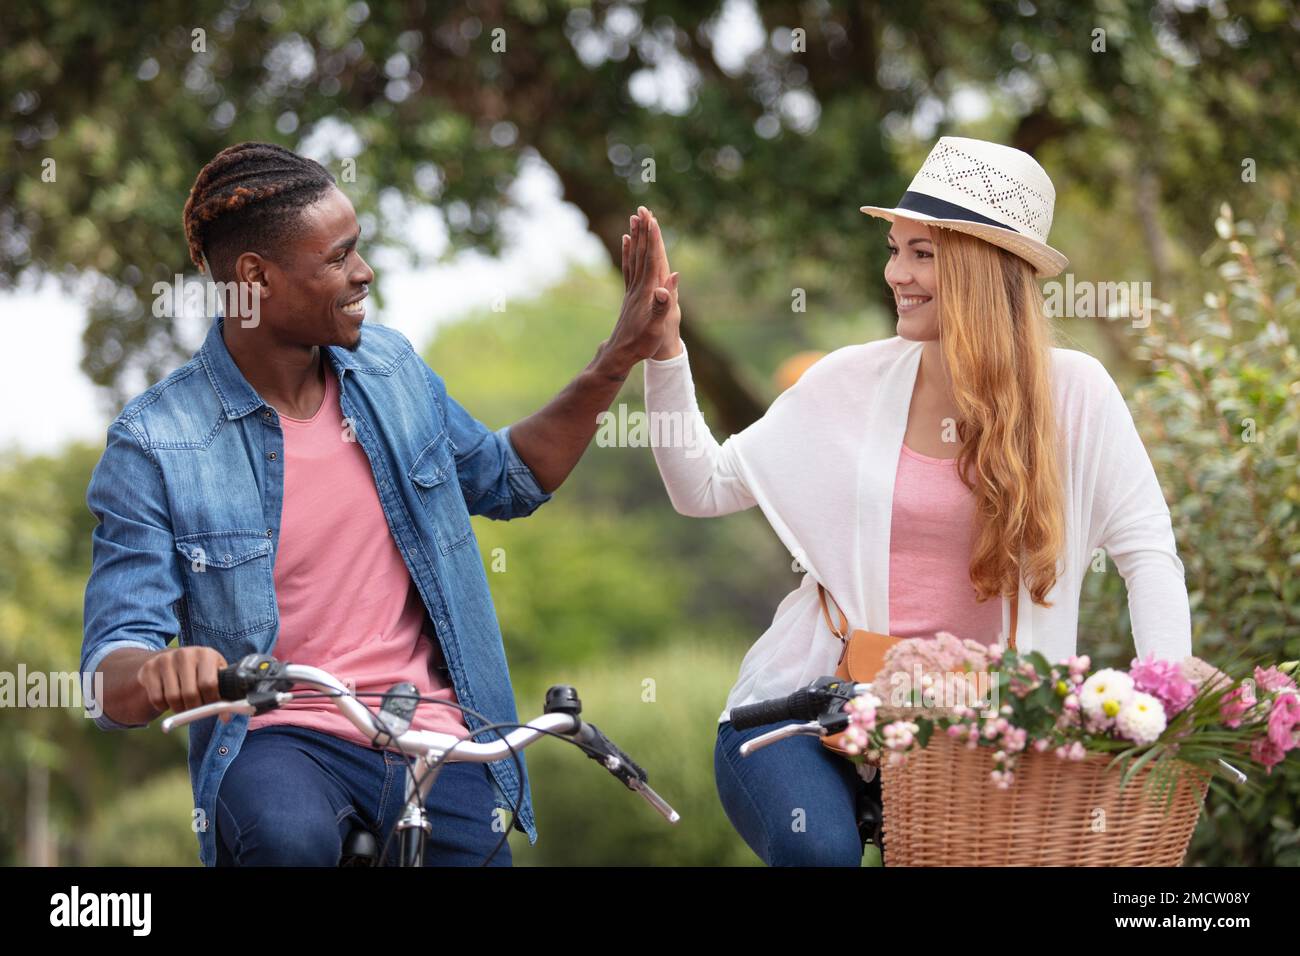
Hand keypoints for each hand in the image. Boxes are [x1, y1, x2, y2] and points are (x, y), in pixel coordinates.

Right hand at [137, 646, 231, 722]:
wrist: (172, 660)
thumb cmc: (200, 672)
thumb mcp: (214, 676)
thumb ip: (222, 695)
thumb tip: (226, 718)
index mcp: (206, 654)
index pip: (208, 684)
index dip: (210, 701)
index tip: (210, 706)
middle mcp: (185, 653)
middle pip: (190, 694)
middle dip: (194, 708)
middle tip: (195, 708)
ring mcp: (165, 659)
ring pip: (172, 698)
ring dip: (178, 708)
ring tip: (183, 703)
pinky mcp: (149, 668)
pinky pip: (156, 699)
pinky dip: (163, 706)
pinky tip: (168, 699)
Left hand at [603, 206, 679, 373]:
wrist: (620, 354)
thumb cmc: (641, 343)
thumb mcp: (655, 328)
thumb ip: (662, 306)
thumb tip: (669, 284)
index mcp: (646, 292)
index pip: (650, 261)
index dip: (652, 240)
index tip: (652, 220)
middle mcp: (637, 287)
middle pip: (640, 254)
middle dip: (642, 231)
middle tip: (642, 210)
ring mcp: (631, 290)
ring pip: (633, 257)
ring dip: (635, 237)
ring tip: (634, 218)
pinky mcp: (629, 295)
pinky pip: (628, 267)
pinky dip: (628, 251)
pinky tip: (625, 241)